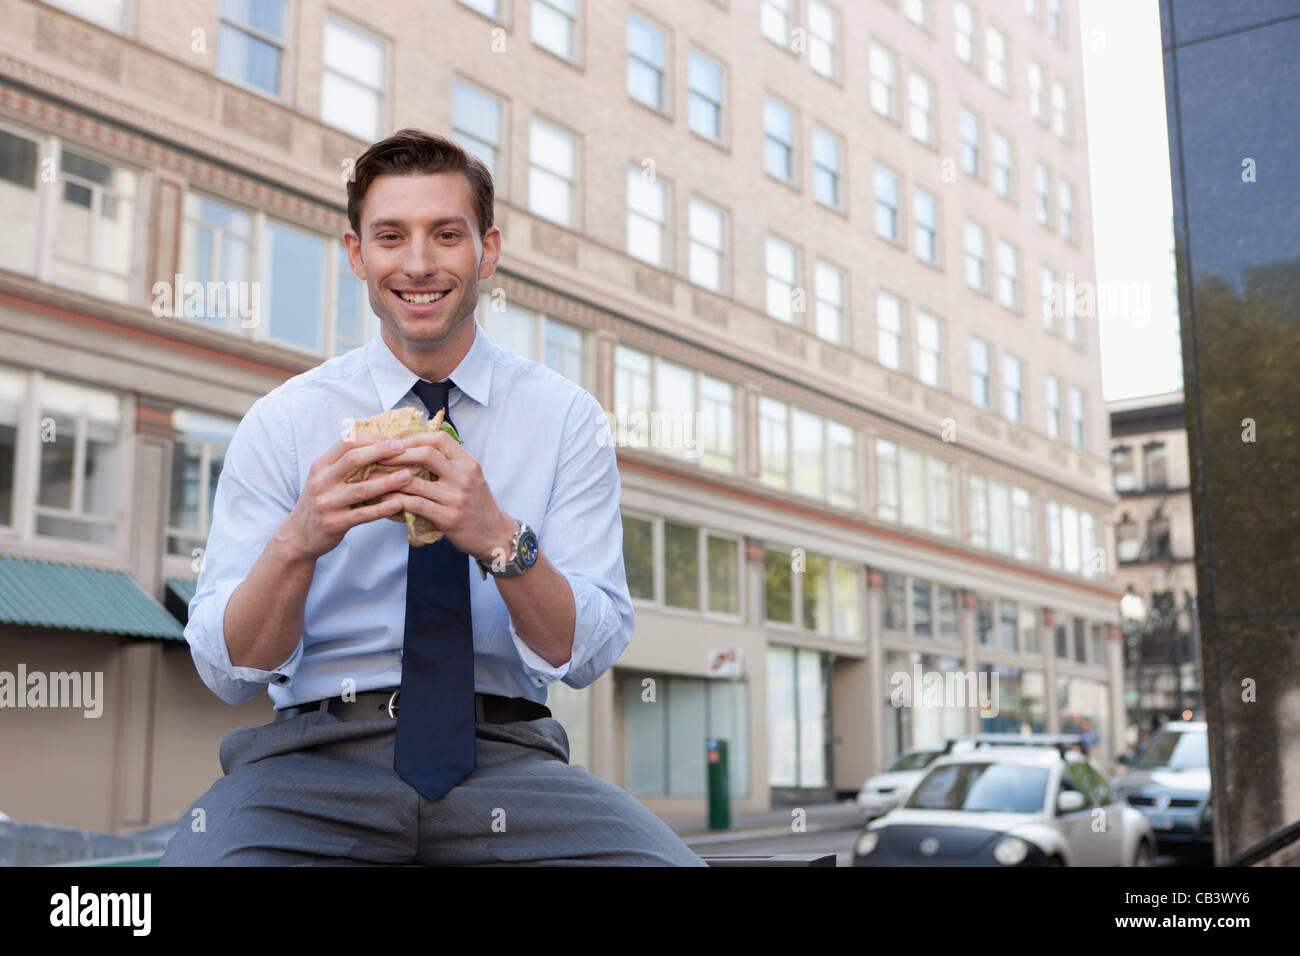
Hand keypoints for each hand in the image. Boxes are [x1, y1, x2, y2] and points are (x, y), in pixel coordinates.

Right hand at [275, 433, 416, 561]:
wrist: (299, 536)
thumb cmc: (320, 502)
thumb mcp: (325, 478)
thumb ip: (344, 464)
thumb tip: (379, 446)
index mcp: (320, 466)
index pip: (346, 444)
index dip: (371, 439)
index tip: (393, 439)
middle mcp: (321, 482)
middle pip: (353, 460)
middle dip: (380, 451)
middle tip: (403, 448)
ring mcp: (327, 503)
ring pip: (361, 489)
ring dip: (387, 481)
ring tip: (408, 476)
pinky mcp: (334, 523)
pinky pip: (362, 514)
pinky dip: (382, 509)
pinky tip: (399, 504)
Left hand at [374, 430, 516, 561]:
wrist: (495, 534)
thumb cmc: (478, 505)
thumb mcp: (471, 478)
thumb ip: (451, 463)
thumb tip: (419, 449)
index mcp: (469, 464)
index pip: (440, 439)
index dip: (414, 438)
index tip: (396, 443)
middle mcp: (464, 477)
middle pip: (426, 454)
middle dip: (398, 453)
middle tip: (378, 456)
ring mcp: (456, 498)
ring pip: (416, 481)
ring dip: (390, 478)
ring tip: (372, 477)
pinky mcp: (448, 518)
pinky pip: (416, 505)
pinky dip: (396, 500)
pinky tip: (384, 499)